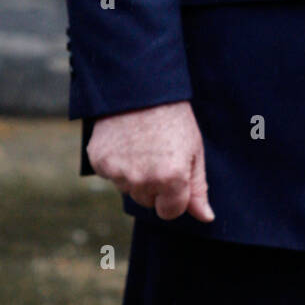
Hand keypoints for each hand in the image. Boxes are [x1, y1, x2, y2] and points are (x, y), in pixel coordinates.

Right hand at [86, 100, 214, 221]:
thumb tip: (206, 217)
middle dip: (154, 184)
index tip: (175, 175)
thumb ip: (198, 188)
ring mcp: (118, 172)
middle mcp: (143, 180)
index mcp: (172, 178)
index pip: (170, 212)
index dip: (174, 196)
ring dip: (135, 173)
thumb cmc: (174, 117)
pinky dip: (117, 162)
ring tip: (142, 143)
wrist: (140, 87)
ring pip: (128, 188)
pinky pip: (110, 175)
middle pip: (148, 201)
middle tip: (159, 152)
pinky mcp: (99, 162)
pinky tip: (125, 141)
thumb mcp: (194, 150)